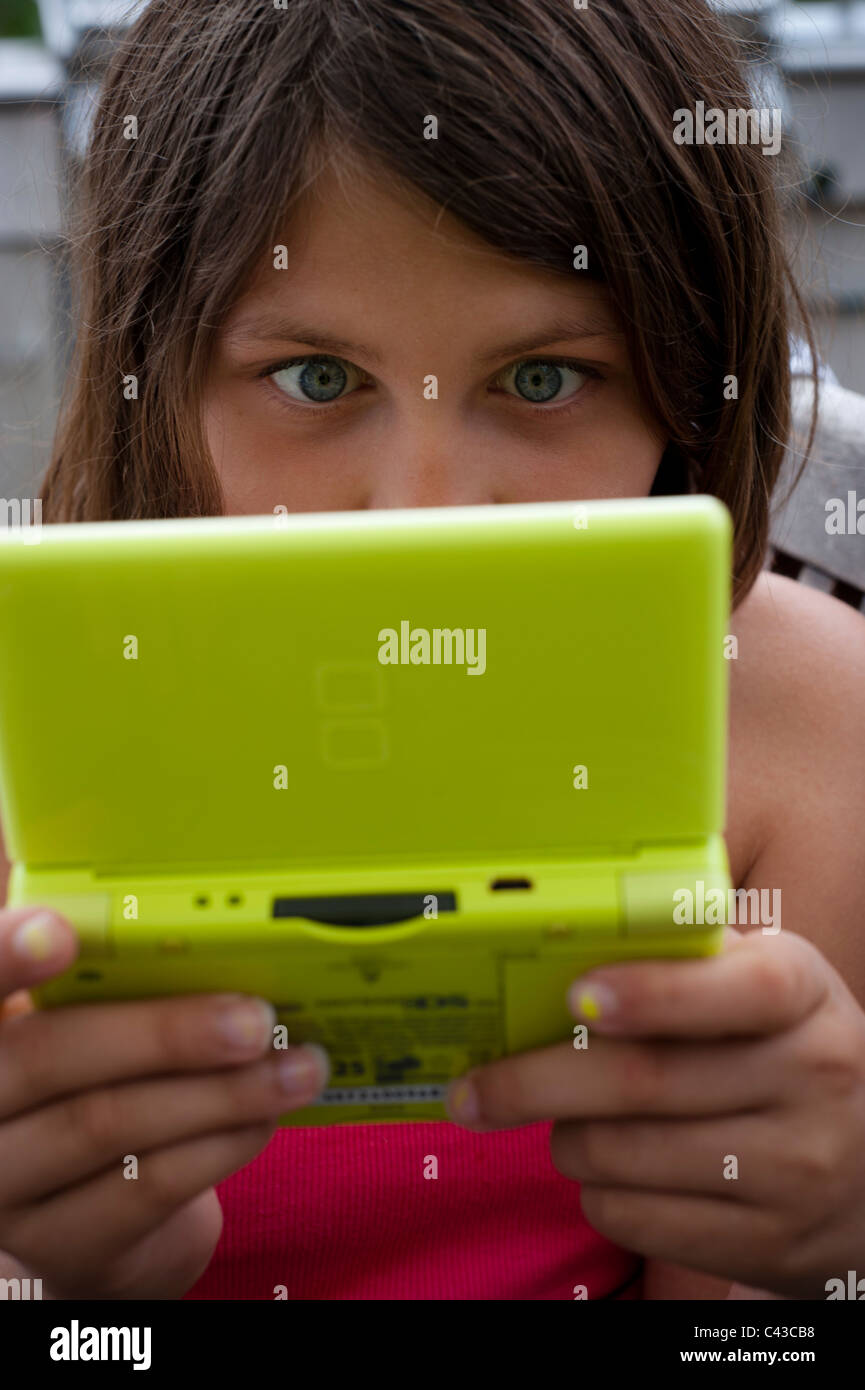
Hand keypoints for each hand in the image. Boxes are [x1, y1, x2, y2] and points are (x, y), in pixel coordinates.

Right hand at [0, 907, 328, 1298]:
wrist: (87, 1212)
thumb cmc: (98, 1083)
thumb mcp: (83, 1023)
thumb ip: (108, 972)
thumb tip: (203, 916)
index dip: (5, 955)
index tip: (58, 932)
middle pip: (47, 1056)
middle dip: (162, 1032)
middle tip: (254, 1017)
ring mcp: (8, 1186)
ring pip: (107, 1123)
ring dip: (220, 1092)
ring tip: (295, 1066)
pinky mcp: (63, 1244)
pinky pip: (146, 1186)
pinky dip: (220, 1143)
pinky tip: (264, 1116)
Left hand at [445, 926, 864, 1297]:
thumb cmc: (789, 1054)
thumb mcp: (771, 989)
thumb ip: (693, 959)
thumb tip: (569, 941)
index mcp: (803, 993)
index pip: (735, 988)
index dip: (651, 993)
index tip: (576, 997)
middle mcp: (810, 1076)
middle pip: (644, 1081)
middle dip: (536, 1084)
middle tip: (473, 1090)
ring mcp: (795, 1167)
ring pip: (626, 1155)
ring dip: (564, 1140)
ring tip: (561, 1124)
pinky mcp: (768, 1240)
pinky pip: (639, 1219)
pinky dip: (597, 1192)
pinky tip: (608, 1171)